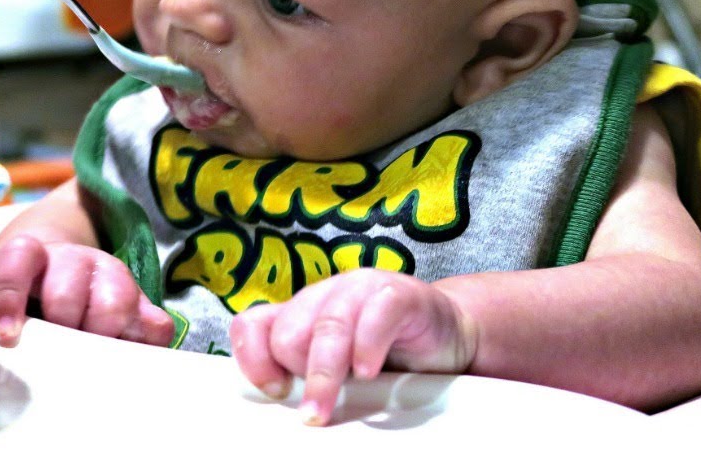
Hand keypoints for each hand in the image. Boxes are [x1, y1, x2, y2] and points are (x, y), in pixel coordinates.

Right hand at [0, 234, 173, 347]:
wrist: (53, 263)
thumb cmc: (88, 304)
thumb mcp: (121, 313)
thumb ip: (142, 325)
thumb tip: (154, 331)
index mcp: (106, 274)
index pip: (115, 289)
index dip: (110, 318)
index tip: (100, 346)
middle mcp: (67, 260)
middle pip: (69, 271)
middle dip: (66, 309)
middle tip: (60, 347)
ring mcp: (26, 258)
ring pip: (21, 254)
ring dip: (14, 293)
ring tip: (7, 336)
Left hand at [230, 269, 476, 425]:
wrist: (448, 335)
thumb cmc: (387, 357)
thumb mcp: (338, 370)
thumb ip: (307, 377)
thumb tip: (278, 409)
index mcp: (299, 313)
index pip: (252, 326)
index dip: (253, 360)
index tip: (275, 392)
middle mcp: (323, 296)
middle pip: (288, 334)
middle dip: (298, 375)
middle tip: (318, 404)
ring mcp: (359, 289)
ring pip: (327, 327)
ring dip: (323, 376)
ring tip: (324, 411)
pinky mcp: (399, 294)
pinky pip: (375, 315)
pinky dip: (368, 347)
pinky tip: (369, 373)